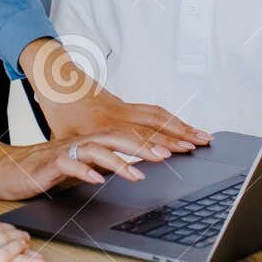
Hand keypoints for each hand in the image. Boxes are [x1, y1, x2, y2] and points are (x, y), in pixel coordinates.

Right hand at [0, 134, 179, 201]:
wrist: (6, 170)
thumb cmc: (43, 170)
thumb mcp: (80, 169)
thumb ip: (101, 167)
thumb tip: (128, 171)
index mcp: (91, 143)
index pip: (125, 139)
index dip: (148, 143)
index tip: (173, 150)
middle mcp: (81, 143)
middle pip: (116, 139)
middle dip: (142, 148)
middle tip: (166, 156)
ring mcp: (65, 152)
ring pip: (96, 150)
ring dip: (119, 161)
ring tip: (137, 173)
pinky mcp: (49, 165)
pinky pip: (69, 165)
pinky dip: (84, 171)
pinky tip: (97, 180)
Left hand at [21, 37, 209, 154]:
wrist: (59, 83)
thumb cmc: (60, 115)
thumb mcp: (64, 141)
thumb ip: (80, 158)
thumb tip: (91, 178)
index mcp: (100, 127)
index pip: (129, 138)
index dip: (149, 147)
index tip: (166, 156)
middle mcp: (117, 115)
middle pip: (151, 126)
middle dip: (176, 137)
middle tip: (196, 147)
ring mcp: (126, 108)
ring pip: (159, 116)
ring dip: (182, 127)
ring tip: (203, 138)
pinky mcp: (129, 105)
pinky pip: (156, 112)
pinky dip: (174, 120)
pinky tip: (188, 128)